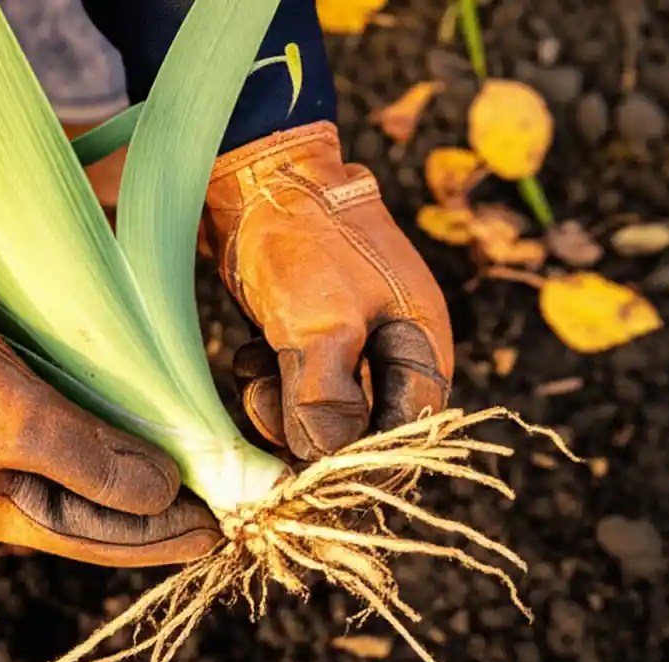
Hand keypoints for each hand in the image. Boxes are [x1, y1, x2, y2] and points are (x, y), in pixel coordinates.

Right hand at [0, 235, 220, 566]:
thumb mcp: (11, 419)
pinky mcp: (10, 405)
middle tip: (226, 496)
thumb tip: (165, 493)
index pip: (111, 540)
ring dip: (145, 470)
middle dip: (165, 509)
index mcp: (13, 511)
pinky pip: (78, 431)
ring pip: (95, 473)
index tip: (225, 531)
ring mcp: (10, 448)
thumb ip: (88, 459)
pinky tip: (144, 415)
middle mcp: (16, 489)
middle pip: (107, 512)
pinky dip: (117, 431)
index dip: (169, 537)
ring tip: (197, 461)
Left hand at [205, 121, 453, 460]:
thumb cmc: (306, 242)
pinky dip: (267, 380)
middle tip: (272, 412)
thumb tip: (323, 459)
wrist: (260, 174)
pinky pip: (291, 385)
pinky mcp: (305, 335)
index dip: (365, 463)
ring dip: (281, 407)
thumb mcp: (323, 326)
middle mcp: (388, 350)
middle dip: (312, 433)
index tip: (312, 479)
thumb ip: (328, 401)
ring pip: (318, 412)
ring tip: (259, 372)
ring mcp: (346, 342)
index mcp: (419, 346)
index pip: (408, 434)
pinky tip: (249, 354)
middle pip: (360, 429)